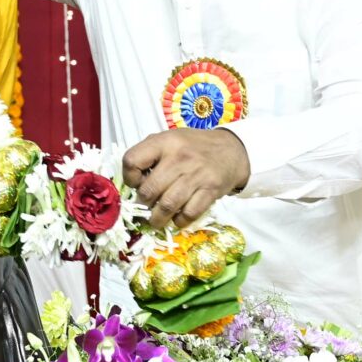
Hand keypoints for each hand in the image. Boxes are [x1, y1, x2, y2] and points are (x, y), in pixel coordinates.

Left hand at [122, 128, 249, 229]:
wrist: (231, 150)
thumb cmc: (193, 147)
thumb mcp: (169, 140)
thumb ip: (149, 155)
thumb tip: (132, 185)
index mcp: (164, 142)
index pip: (132, 161)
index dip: (129, 178)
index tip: (137, 183)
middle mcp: (179, 157)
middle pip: (149, 190)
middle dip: (143, 204)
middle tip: (146, 207)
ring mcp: (196, 174)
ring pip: (167, 205)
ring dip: (158, 219)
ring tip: (156, 220)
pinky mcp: (211, 190)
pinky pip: (189, 213)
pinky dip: (179, 221)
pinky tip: (178, 218)